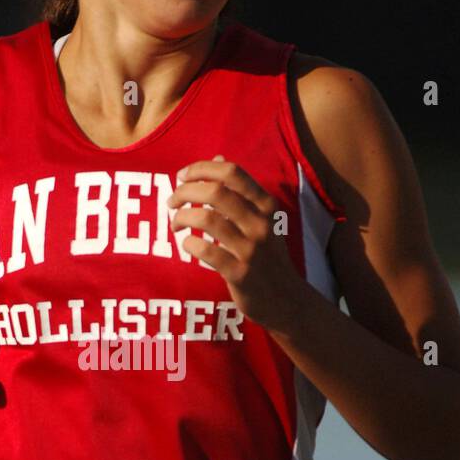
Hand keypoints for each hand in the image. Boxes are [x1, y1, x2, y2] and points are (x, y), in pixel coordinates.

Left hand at [166, 156, 298, 331]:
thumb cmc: (268, 257)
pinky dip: (190, 244)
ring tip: (175, 224)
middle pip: (215, 192)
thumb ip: (240, 190)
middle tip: (172, 201)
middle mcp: (260, 224)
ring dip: (182, 218)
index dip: (201, 169)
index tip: (182, 176)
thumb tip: (218, 159)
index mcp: (266, 206)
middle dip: (185, 192)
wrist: (287, 301)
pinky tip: (187, 244)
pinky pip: (206, 252)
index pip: (231, 172)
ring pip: (207, 220)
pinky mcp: (240, 274)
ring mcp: (251, 250)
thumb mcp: (262, 219)